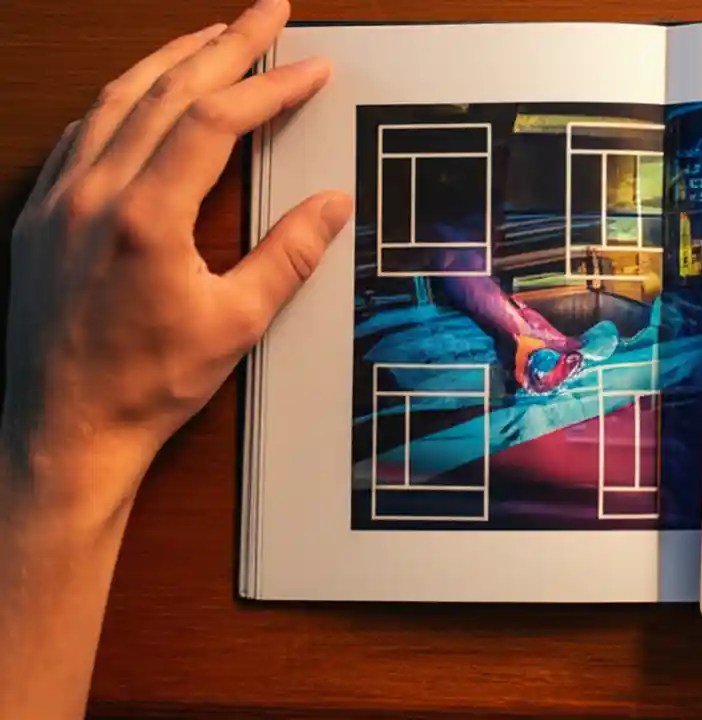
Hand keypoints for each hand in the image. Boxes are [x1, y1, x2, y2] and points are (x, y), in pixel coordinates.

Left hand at [3, 0, 348, 518]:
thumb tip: (332, 204)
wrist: (64, 429)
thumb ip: (288, 255)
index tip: (312, 69)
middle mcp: (93, 192)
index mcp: (145, 217)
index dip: (270, 87)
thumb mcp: (237, 324)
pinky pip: (84, 130)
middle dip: (227, 44)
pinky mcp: (41, 213)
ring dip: (172, 58)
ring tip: (216, 35)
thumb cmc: (147, 385)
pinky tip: (147, 93)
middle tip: (270, 12)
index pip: (216, 121)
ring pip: (117, 98)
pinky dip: (125, 97)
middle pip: (166, 87)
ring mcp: (59, 197)